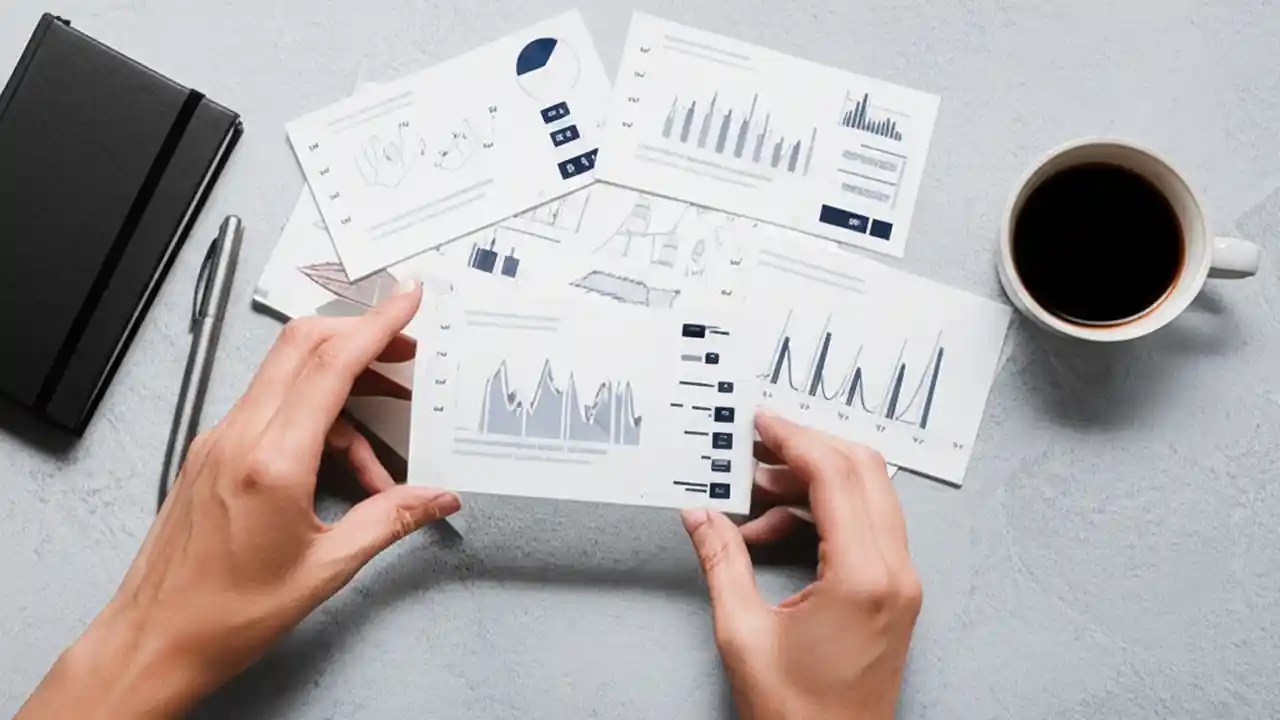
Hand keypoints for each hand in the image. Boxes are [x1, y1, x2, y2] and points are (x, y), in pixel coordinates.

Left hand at [18, 282, 459, 719]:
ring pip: (290, 377)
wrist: (154, 639)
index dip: (376, 325)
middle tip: (407, 355)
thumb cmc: (226, 613)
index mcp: (271, 461)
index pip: (330, 365)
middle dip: (362, 337)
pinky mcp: (212, 451)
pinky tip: (341, 468)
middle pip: (303, 347)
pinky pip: (273, 410)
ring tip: (382, 447)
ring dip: (343, 391)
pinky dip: (316, 421)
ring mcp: (220, 439)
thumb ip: (388, 520)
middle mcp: (239, 436)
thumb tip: (437, 497)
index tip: (408, 301)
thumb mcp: (326, 569)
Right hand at [681, 411, 921, 719]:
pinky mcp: (893, 596)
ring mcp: (900, 585)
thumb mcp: (742, 633)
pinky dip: (823, 516)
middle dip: (807, 448)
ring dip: (812, 484)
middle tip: (757, 445)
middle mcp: (895, 573)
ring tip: (754, 497)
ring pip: (867, 496)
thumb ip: (721, 561)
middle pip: (863, 471)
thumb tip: (700, 515)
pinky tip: (772, 533)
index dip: (794, 438)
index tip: (760, 421)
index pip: (835, 474)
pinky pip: (865, 529)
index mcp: (863, 577)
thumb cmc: (797, 717)